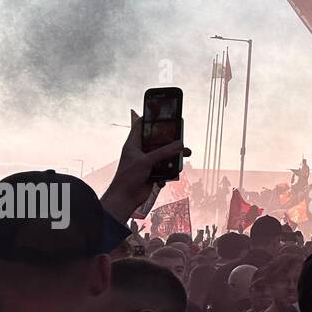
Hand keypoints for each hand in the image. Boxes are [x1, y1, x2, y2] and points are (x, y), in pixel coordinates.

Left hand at [101, 109, 190, 223]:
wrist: (125, 199)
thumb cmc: (128, 178)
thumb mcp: (146, 161)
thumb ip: (164, 152)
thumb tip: (181, 144)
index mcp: (133, 144)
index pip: (140, 125)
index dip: (150, 118)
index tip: (161, 112)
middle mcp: (141, 151)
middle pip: (157, 139)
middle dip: (170, 138)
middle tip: (181, 134)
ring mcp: (147, 162)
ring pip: (165, 154)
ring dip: (175, 155)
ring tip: (187, 154)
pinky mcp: (153, 173)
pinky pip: (166, 168)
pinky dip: (170, 171)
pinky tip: (170, 175)